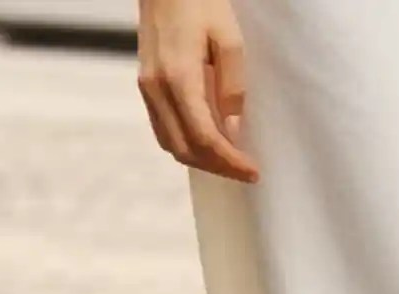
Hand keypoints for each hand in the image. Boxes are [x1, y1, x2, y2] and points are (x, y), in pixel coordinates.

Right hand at [137, 0, 259, 182]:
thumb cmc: (201, 2)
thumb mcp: (230, 40)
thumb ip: (231, 88)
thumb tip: (232, 132)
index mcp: (178, 77)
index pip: (205, 137)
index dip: (230, 161)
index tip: (252, 172)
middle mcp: (156, 88)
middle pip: (185, 149)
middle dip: (217, 167)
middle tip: (245, 171)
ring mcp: (147, 88)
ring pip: (170, 144)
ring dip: (200, 160)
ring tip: (229, 161)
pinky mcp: (146, 85)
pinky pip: (163, 129)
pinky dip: (186, 143)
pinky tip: (207, 141)